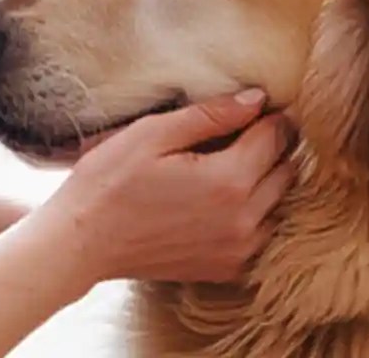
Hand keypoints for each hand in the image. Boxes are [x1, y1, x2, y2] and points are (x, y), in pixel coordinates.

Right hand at [33, 89, 295, 291]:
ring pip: (280, 203)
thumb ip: (210, 115)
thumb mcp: (151, 134)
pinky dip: (257, 213)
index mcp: (228, 180)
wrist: (82, 242)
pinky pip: (264, 234)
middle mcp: (244, 219)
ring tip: (233, 163)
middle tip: (243, 131)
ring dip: (268, 180)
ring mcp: (239, 249)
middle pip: (286, 170)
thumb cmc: (108, 182)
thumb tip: (257, 99)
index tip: (254, 105)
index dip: (268, 115)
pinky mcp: (228, 269)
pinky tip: (225, 199)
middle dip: (272, 145)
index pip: (275, 137)